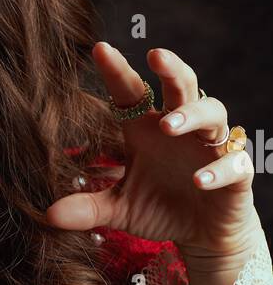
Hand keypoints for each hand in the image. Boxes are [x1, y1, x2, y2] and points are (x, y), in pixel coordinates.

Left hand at [45, 43, 264, 269]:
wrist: (202, 235)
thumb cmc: (160, 208)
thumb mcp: (118, 209)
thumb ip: (88, 207)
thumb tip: (48, 215)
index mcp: (147, 130)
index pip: (132, 94)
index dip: (118, 71)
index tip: (99, 48)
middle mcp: (181, 130)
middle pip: (182, 86)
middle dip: (171, 69)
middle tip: (155, 55)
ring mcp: (211, 148)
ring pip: (213, 114)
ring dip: (192, 114)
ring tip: (169, 124)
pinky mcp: (236, 174)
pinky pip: (232, 163)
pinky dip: (218, 169)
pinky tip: (199, 180)